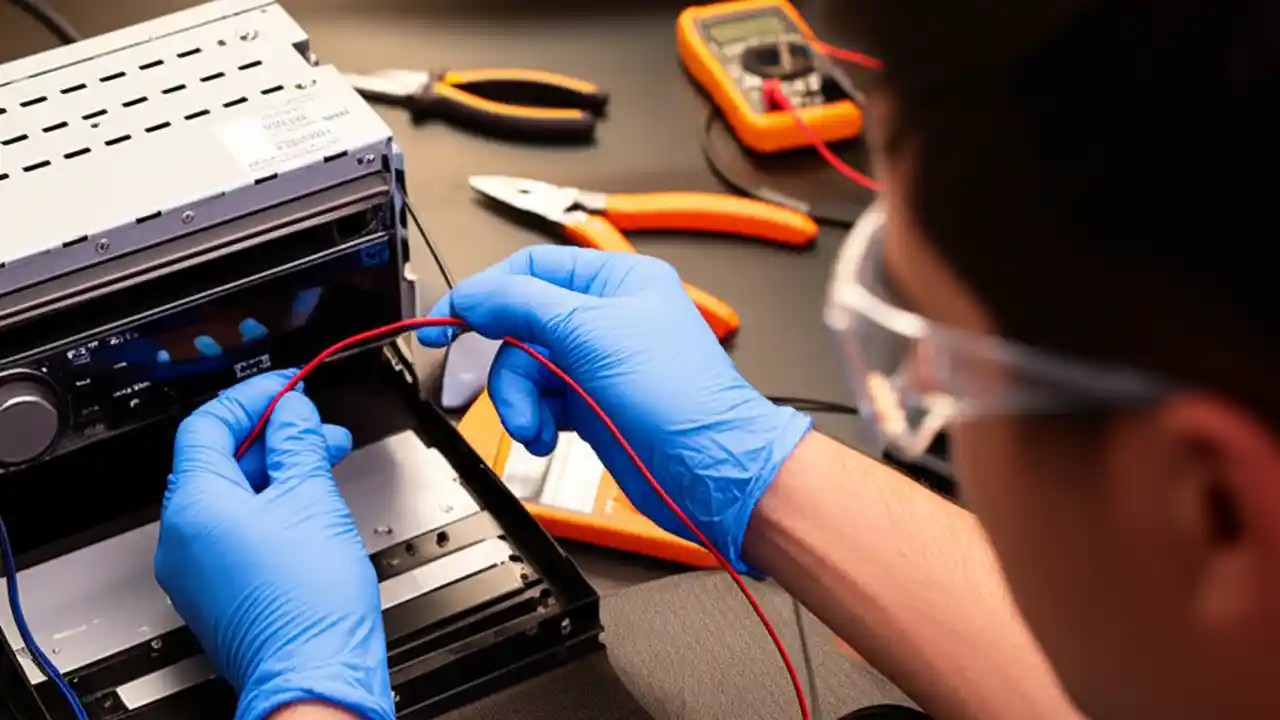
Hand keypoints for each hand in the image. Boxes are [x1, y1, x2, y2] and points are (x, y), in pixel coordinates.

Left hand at [155, 371, 393, 719]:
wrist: (315, 673)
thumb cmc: (309, 601)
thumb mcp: (312, 498)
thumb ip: (297, 443)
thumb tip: (290, 412)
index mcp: (194, 506)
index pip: (208, 425)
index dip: (251, 397)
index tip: (287, 388)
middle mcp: (182, 537)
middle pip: (220, 460)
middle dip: (272, 435)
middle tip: (314, 423)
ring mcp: (197, 568)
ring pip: (233, 496)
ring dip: (279, 469)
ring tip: (325, 459)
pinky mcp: (220, 590)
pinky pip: (238, 530)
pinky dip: (272, 505)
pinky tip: (312, 501)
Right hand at [418, 247, 810, 571]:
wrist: (708, 470)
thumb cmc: (679, 397)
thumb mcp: (588, 332)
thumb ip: (521, 304)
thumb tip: (475, 294)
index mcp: (616, 281)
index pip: (530, 271)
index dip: (483, 294)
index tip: (445, 322)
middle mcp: (607, 318)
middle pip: (521, 326)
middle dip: (507, 365)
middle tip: (493, 388)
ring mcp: (599, 365)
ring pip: (527, 370)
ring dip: (520, 402)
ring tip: (534, 426)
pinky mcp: (594, 406)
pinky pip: (542, 404)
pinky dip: (536, 421)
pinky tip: (547, 437)